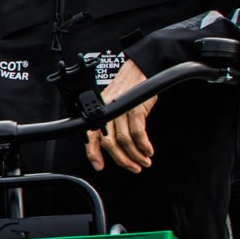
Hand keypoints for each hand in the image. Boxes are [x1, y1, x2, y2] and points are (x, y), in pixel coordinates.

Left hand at [84, 57, 158, 173]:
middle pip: (110, 143)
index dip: (93, 153)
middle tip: (134, 168)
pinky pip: (139, 133)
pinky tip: (148, 151)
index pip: (91, 136)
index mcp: (99, 112)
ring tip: (144, 161)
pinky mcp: (135, 109)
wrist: (138, 70)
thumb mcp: (111, 105)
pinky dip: (144, 145)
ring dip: (136, 155)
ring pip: (125, 141)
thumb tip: (110, 146)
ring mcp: (121, 111)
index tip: (99, 166)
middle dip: (123, 160)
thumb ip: (109, 123)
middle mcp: (108, 112)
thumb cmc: (126, 89)